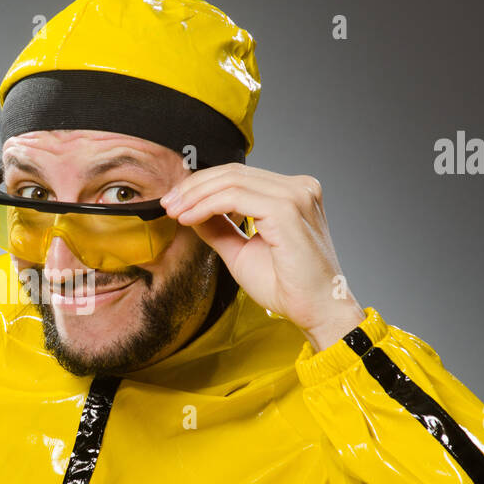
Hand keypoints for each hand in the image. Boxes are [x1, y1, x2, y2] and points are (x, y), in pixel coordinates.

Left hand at [161, 164, 364, 351]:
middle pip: (233, 173)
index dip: (202, 186)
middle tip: (167, 203)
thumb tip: (192, 212)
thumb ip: (220, 228)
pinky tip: (189, 218)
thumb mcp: (241, 251)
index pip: (239, 176)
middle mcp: (298, 188)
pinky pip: (235, 198)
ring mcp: (296, 195)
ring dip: (195, 196)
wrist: (316, 310)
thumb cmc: (287, 286)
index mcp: (292, 193)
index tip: (175, 203)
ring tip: (175, 212)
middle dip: (193, 187)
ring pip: (231, 181)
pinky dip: (207, 206)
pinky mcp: (287, 209)